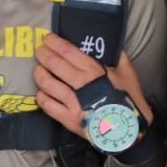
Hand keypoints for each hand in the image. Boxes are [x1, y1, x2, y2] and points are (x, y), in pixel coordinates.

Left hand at [33, 34, 153, 138]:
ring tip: (38, 70)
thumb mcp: (127, 73)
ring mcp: (73, 103)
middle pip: (54, 64)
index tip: (48, 39)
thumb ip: (118, 56)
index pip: (68, 51)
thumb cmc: (128, 99)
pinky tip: (42, 92)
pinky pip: (47, 105)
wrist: (129, 128)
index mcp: (94, 71)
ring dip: (39, 73)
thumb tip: (111, 43)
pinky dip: (41, 96)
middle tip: (39, 51)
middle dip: (43, 54)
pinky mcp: (68, 119)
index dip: (54, 43)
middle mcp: (81, 84)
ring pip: (47, 83)